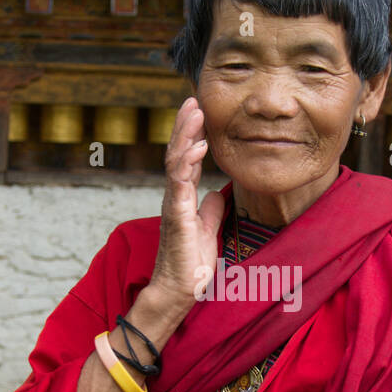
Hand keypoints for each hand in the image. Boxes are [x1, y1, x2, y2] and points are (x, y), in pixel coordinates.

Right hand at [147, 97, 224, 312]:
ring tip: (194, 112)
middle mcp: (175, 197)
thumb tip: (217, 194)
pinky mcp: (177, 217)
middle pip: (178, 153)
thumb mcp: (207, 231)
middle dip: (185, 125)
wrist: (178, 292)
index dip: (193, 136)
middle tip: (194, 100)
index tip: (200, 113)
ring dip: (185, 135)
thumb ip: (210, 211)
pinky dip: (188, 162)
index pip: (187, 160)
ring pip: (176, 162)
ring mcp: (174, 205)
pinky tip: (198, 146)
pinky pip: (180, 183)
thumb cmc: (190, 265)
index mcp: (183, 198)